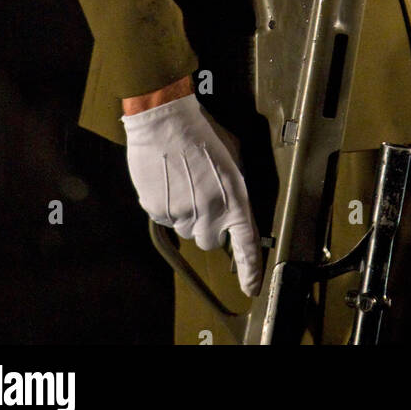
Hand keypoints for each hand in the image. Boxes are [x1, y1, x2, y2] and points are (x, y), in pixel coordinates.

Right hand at [121, 94, 262, 297]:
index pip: (247, 246)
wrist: (166, 120)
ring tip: (184, 183)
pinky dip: (167, 206)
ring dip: (187, 215)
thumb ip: (238, 186)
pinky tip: (168, 182)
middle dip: (208, 227)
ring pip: (186, 230)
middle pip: (210, 241)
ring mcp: (182, 214)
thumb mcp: (234, 156)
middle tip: (203, 199)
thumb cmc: (204, 132)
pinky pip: (166, 220)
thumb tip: (236, 203)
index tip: (252, 289)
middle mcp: (210, 212)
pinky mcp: (158, 211)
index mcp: (235, 199)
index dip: (251, 271)